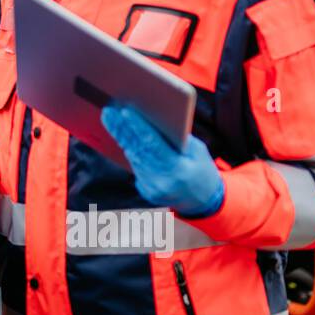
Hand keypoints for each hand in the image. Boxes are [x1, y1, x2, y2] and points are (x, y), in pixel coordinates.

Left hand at [100, 104, 223, 216]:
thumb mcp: (198, 151)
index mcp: (178, 170)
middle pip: (138, 150)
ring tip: (111, 119)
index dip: (138, 127)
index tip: (125, 111)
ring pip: (133, 158)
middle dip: (122, 129)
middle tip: (109, 112)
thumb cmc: (203, 170)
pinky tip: (121, 135)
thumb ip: (179, 138)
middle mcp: (162, 182)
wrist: (205, 202)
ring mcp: (153, 189)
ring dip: (121, 137)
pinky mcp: (147, 192)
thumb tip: (156, 119)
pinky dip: (130, 151)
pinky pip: (136, 167)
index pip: (153, 144)